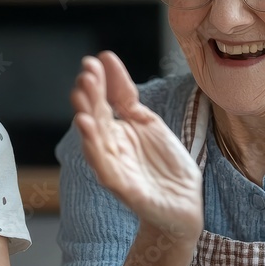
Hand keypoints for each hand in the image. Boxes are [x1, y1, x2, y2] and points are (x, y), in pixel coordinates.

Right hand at [71, 51, 202, 240]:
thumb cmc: (165, 165)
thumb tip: (107, 59)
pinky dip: (93, 149)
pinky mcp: (123, 187)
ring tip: (80, 99)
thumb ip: (127, 96)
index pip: (105, 100)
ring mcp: (116, 166)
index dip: (101, 81)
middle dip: (90, 96)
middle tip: (86, 74)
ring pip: (94, 141)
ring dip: (86, 120)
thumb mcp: (148, 122)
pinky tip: (86, 130)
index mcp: (118, 129)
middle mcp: (112, 145)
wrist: (184, 205)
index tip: (95, 60)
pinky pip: (104, 167)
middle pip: (96, 117)